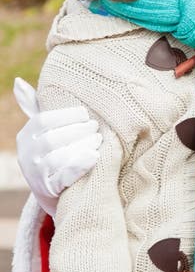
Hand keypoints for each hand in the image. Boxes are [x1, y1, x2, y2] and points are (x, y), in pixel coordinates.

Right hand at [14, 78, 101, 216]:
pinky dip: (80, 165)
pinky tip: (94, 157)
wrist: (54, 188)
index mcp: (26, 136)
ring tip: (98, 140)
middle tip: (96, 127)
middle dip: (78, 130)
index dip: (66, 116)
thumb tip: (19, 82)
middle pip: (52, 139)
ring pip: (58, 157)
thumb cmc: (54, 149)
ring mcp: (35, 174)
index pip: (43, 121)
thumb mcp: (44, 130)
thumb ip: (34, 106)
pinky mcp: (48, 189)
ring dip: (81, 146)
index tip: (85, 114)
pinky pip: (64, 176)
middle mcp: (27, 155)